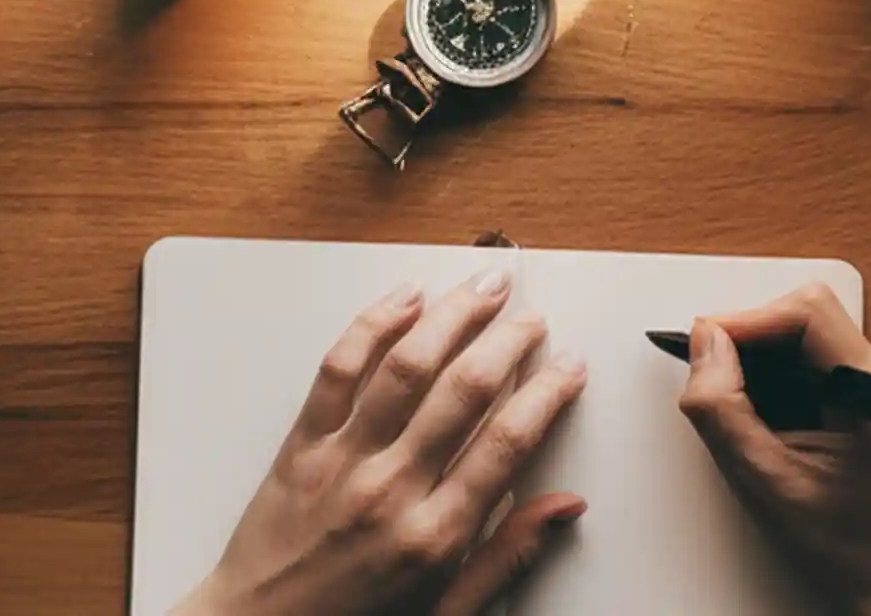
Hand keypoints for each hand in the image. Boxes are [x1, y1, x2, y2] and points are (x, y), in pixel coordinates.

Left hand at [171, 270, 588, 615]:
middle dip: (508, 341)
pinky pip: (338, 369)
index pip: (507, 442)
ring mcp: (341, 460)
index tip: (569, 366)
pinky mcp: (301, 443)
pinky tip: (405, 298)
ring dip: (452, 316)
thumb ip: (509, 555)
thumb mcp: (448, 611)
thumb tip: (565, 507)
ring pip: (405, 366)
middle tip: (533, 318)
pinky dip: (373, 324)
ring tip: (484, 286)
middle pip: (463, 390)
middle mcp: (390, 488)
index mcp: (434, 534)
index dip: (547, 393)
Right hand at [679, 284, 870, 615]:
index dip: (747, 320)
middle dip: (753, 341)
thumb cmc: (845, 546)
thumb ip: (722, 407)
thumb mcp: (763, 480)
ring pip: (813, 334)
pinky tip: (777, 413)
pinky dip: (787, 374)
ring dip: (769, 360)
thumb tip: (704, 341)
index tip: (706, 345)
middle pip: (808, 317)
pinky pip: (824, 356)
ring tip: (749, 408)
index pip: (809, 314)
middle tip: (718, 382)